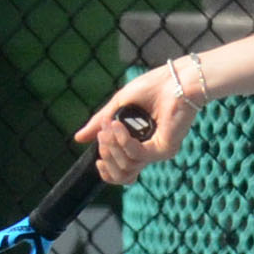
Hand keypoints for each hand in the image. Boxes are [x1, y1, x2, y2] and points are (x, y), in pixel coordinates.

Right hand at [76, 61, 203, 184]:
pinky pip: (137, 154)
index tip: (98, 153)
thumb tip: (78, 139)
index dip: (106, 169)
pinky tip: (118, 124)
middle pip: (121, 174)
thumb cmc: (152, 88)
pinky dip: (123, 140)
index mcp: (139, 145)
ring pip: (127, 166)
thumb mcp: (118, 105)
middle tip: (103, 133)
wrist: (174, 79)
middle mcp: (149, 153)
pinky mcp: (164, 149)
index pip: (122, 172)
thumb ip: (100, 123)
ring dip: (112, 145)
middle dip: (106, 154)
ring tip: (111, 125)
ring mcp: (158, 152)